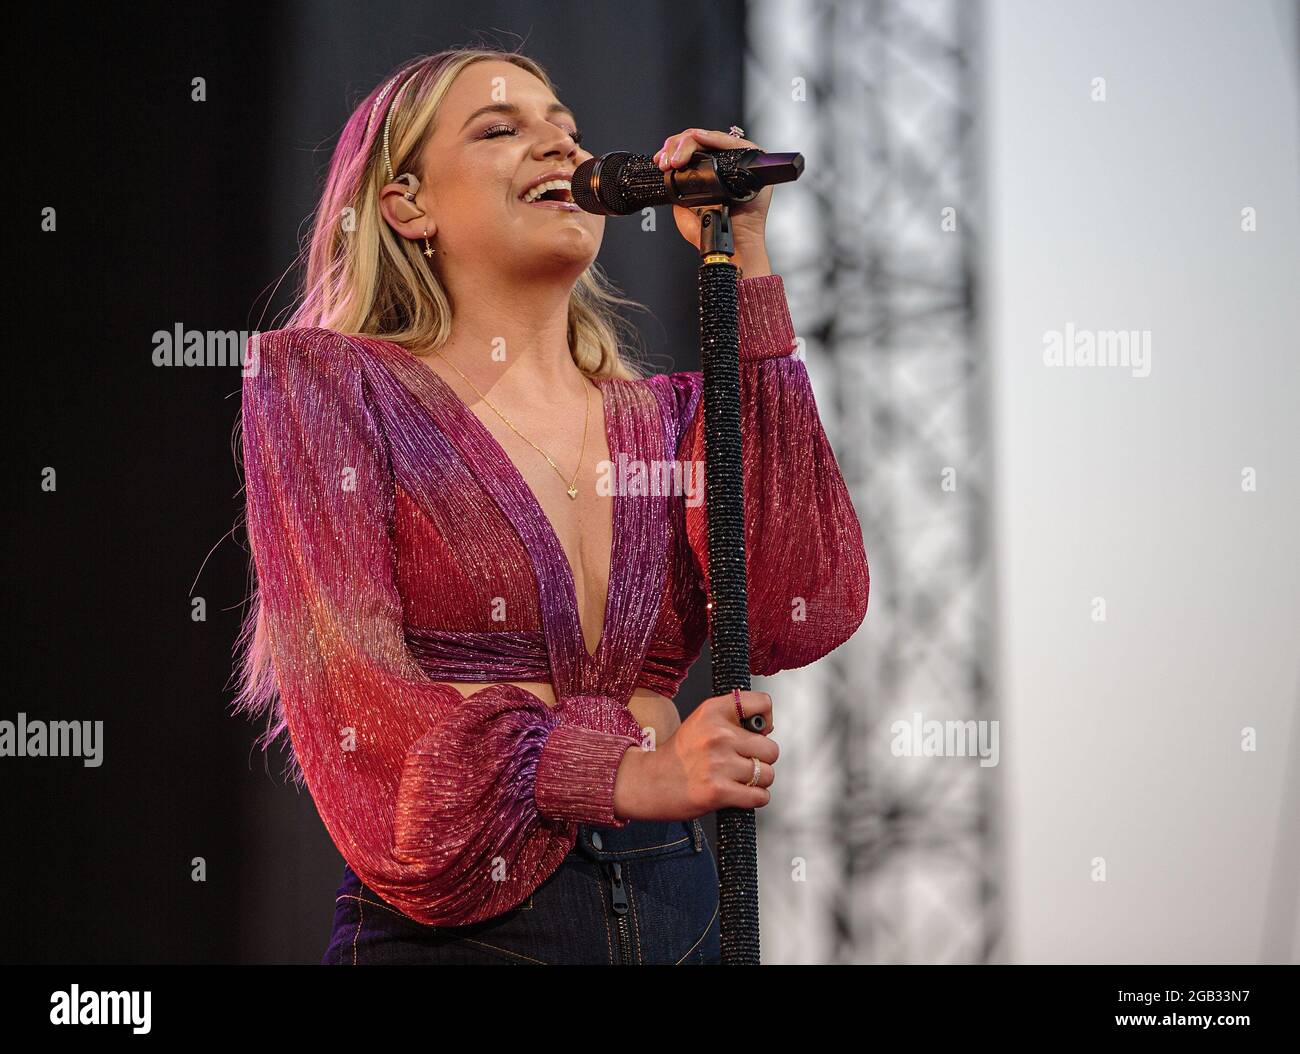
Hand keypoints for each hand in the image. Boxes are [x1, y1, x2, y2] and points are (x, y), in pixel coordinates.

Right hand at [614, 690, 777, 820]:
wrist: (648, 782)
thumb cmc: (679, 755)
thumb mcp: (701, 722)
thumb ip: (732, 719)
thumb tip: (767, 730)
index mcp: (713, 711)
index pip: (762, 703)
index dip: (766, 720)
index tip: (756, 732)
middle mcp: (718, 734)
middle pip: (771, 748)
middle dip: (763, 759)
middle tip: (743, 763)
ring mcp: (718, 763)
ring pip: (767, 774)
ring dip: (758, 781)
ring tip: (737, 780)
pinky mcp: (718, 791)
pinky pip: (760, 796)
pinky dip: (755, 798)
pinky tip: (739, 794)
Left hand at [654, 127, 772, 275]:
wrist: (728, 244)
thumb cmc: (711, 231)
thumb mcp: (685, 208)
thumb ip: (680, 189)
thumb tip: (670, 173)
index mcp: (712, 173)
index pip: (692, 151)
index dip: (674, 150)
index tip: (660, 161)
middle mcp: (726, 164)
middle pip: (700, 141)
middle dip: (677, 146)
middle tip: (666, 161)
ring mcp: (739, 161)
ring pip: (710, 138)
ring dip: (688, 143)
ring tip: (676, 158)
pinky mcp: (751, 159)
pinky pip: (731, 142)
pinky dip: (713, 138)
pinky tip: (697, 137)